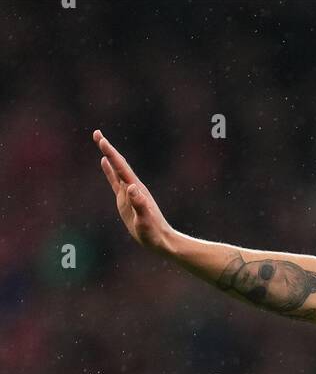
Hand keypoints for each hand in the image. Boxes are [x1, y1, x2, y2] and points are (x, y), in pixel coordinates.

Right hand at [93, 129, 172, 253]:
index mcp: (136, 190)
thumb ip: (139, 205)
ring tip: (100, 141)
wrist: (161, 240)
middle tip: (97, 133)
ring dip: (108, 156)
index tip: (101, 140)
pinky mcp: (125, 200)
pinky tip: (104, 162)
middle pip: (118, 164)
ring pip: (117, 170)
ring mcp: (129, 193)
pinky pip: (115, 181)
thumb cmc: (153, 233)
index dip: (111, 153)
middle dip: (108, 149)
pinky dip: (110, 171)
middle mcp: (132, 187)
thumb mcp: (145, 221)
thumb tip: (131, 187)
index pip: (121, 168)